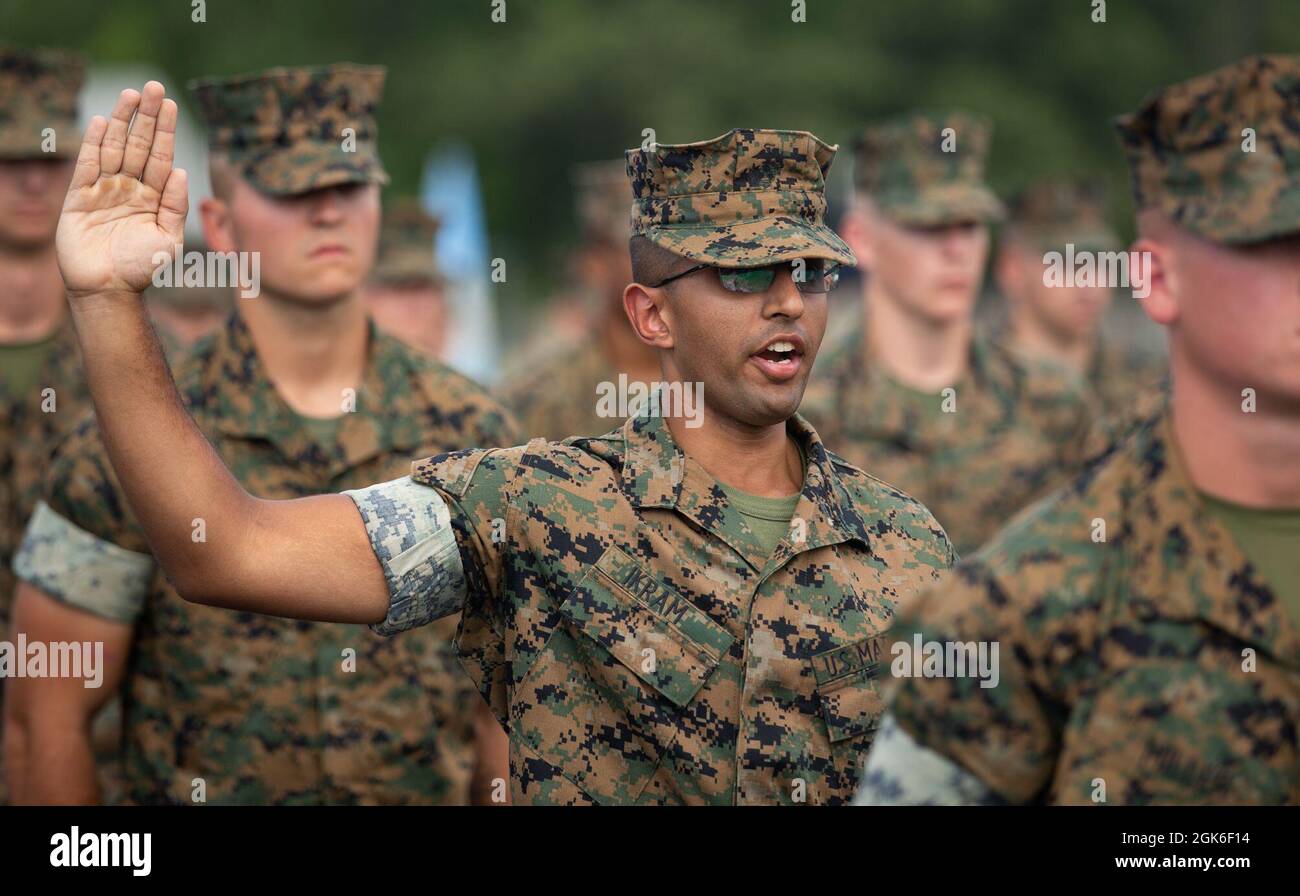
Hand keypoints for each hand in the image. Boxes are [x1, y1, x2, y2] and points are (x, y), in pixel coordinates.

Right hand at [56, 81, 188, 297]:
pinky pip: (88, 166)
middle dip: (147, 117)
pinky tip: (104, 123)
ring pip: (115, 148)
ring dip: (123, 122)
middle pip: (139, 145)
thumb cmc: (143, 268)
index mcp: (154, 197)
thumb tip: (183, 171)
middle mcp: (130, 188)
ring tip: (131, 95)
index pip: (161, 156)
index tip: (172, 105)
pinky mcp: (80, 197)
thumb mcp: (170, 240)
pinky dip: (95, 144)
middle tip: (154, 87)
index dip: (165, 131)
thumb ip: (176, 207)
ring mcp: (105, 190)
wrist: (109, 290)